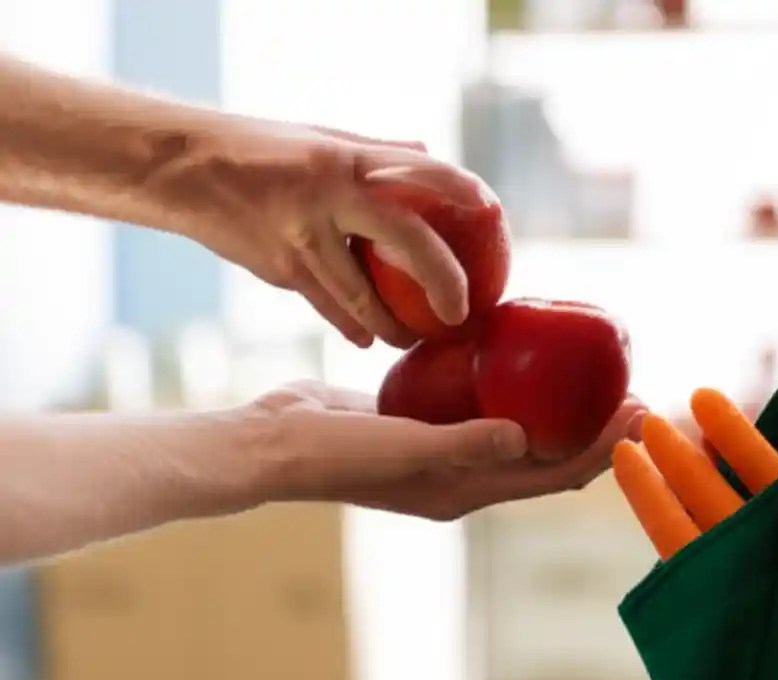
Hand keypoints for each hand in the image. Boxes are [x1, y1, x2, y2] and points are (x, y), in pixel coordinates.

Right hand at [185, 119, 497, 347]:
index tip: (491, 211)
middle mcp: (330, 194)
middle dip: (440, 278)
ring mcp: (303, 234)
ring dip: (393, 324)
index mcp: (347, 156)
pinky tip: (367, 339)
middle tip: (458, 312)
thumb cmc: (259, 147)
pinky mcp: (280, 267)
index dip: (459, 188)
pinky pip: (326, 304)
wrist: (180, 167)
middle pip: (404, 239)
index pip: (419, 170)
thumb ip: (377, 151)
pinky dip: (350, 324)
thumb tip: (426, 153)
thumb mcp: (321, 137)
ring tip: (413, 340)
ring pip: (362, 294)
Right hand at [230, 381, 647, 520]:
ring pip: (519, 426)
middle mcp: (464, 474)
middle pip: (548, 453)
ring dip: (558, 405)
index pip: (554, 474)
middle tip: (632, 386)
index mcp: (468, 490)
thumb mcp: (404, 446)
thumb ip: (465, 443)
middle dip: (593, 427)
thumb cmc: (335, 453)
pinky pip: (481, 402)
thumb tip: (529, 437)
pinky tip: (521, 353)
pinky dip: (511, 385)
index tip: (641, 412)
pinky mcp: (423, 420)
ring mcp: (443, 447)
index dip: (602, 448)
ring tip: (591, 369)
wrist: (271, 443)